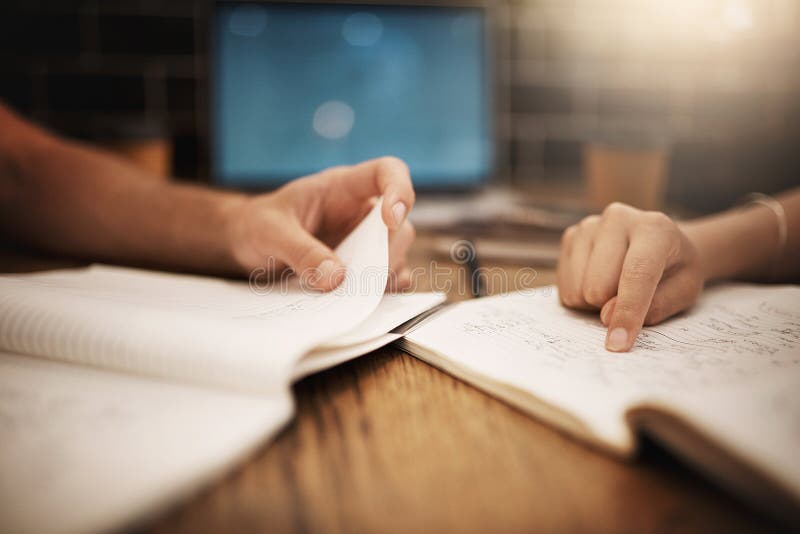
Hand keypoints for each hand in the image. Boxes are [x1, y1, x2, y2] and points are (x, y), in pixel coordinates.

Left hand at [228, 157, 415, 290]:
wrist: (245, 245)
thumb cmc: (258, 225)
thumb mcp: (270, 232)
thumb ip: (300, 251)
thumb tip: (336, 278)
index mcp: (342, 187)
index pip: (387, 172)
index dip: (399, 191)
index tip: (391, 219)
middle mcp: (360, 213)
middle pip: (399, 225)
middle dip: (387, 252)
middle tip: (365, 277)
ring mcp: (363, 242)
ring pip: (396, 255)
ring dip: (385, 276)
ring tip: (358, 294)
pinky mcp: (359, 268)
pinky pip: (385, 279)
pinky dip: (382, 292)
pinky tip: (366, 302)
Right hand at [556, 202, 703, 351]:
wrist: (660, 244)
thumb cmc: (674, 271)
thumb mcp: (683, 292)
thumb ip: (654, 306)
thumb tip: (607, 315)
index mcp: (654, 228)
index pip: (636, 274)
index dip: (627, 313)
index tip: (618, 345)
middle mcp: (618, 218)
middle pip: (598, 285)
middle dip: (610, 306)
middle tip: (628, 300)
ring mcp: (589, 226)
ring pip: (577, 288)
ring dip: (594, 303)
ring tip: (614, 289)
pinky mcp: (571, 236)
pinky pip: (564, 286)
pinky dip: (580, 296)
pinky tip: (597, 282)